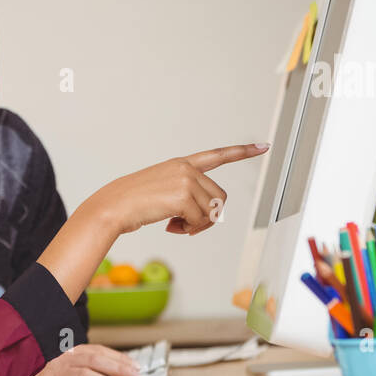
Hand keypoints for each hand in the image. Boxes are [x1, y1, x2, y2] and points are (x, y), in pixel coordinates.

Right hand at [12, 344, 138, 375]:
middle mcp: (65, 358)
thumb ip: (82, 362)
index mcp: (70, 349)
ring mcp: (56, 372)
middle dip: (118, 369)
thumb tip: (117, 369)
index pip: (99, 351)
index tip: (135, 366)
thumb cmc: (41, 367)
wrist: (10, 367)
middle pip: (96, 361)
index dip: (118, 358)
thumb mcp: (61, 359)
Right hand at [37, 142, 268, 304]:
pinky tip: (170, 228)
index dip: (241, 152)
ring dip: (197, 225)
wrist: (112, 207)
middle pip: (219, 196)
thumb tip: (208, 215)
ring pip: (212, 210)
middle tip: (186, 225)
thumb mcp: (161, 191)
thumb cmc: (133, 203)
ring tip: (176, 226)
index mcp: (181, 164)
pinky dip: (188, 229)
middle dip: (207, 216)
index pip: (216, 155)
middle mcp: (185, 168)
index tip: (262, 147)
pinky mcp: (182, 195)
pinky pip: (200, 220)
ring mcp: (185, 180)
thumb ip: (186, 195)